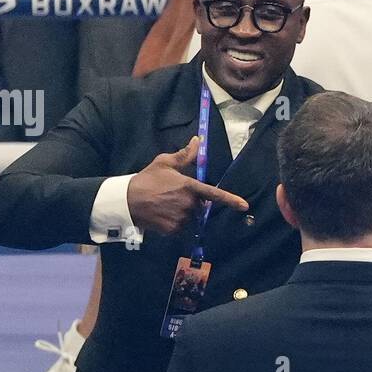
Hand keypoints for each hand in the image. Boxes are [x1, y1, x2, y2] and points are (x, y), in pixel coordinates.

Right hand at [127, 137, 249, 235]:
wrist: (127, 201)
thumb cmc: (147, 179)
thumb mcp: (165, 163)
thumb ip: (185, 155)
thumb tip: (198, 141)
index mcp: (189, 187)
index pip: (214, 194)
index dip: (231, 200)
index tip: (244, 206)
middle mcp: (188, 204)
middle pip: (200, 205)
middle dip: (193, 201)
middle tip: (174, 195)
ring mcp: (181, 218)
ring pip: (191, 217)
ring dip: (184, 212)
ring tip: (166, 204)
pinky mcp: (173, 229)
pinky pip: (181, 227)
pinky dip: (176, 222)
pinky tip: (163, 214)